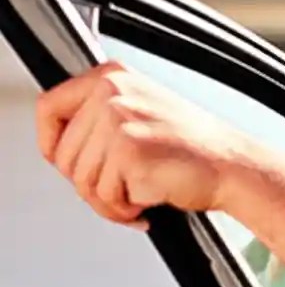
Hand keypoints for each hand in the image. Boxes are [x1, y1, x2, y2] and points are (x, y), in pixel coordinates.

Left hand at [34, 61, 253, 229]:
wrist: (234, 166)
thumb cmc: (196, 148)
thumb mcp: (142, 112)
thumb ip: (99, 117)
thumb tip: (60, 146)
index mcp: (112, 77)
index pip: (48, 108)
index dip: (51, 143)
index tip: (65, 162)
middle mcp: (113, 92)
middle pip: (62, 154)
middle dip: (88, 184)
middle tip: (117, 190)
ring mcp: (120, 120)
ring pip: (81, 180)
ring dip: (108, 201)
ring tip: (135, 199)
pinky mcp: (129, 151)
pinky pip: (104, 196)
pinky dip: (124, 209)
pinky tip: (146, 202)